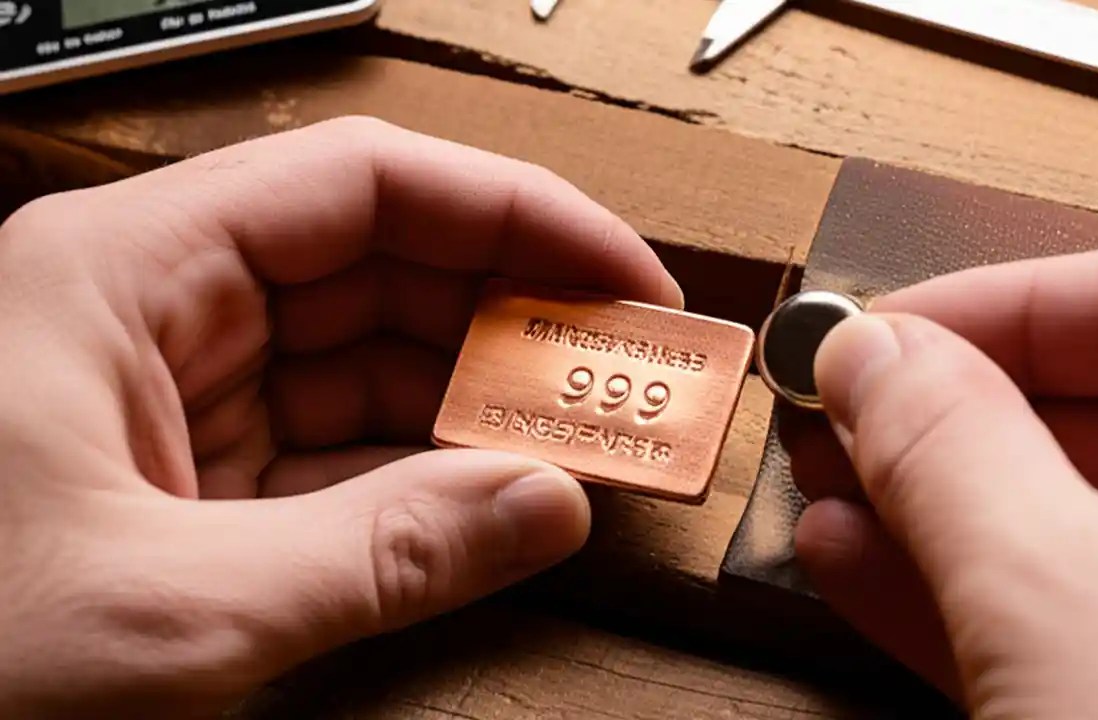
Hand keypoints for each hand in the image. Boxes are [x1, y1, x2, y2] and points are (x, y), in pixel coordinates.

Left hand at [0, 117, 681, 718]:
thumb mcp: (167, 615)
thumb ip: (380, 554)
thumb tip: (540, 504)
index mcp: (125, 276)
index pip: (363, 187)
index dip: (512, 215)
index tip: (613, 272)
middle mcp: (153, 320)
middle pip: (382, 270)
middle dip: (512, 316)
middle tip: (617, 368)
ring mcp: (174, 408)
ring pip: (370, 365)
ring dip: (478, 403)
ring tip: (579, 438)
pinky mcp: (188, 491)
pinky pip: (339, 455)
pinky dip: (424, 477)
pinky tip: (493, 498)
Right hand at [790, 230, 1097, 716]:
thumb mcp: (1058, 598)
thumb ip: (952, 451)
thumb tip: (872, 360)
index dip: (1021, 300)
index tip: (897, 329)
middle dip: (967, 416)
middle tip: (852, 416)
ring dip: (956, 508)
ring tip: (840, 494)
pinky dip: (992, 596)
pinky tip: (877, 574)